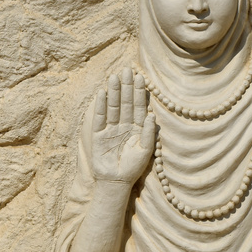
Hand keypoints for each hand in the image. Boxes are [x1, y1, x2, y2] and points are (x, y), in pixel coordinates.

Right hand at [90, 68, 155, 183]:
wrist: (116, 181)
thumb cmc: (133, 167)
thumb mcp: (146, 151)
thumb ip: (149, 133)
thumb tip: (152, 115)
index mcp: (138, 128)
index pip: (139, 106)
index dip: (139, 92)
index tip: (140, 77)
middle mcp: (124, 125)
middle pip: (126, 102)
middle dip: (126, 86)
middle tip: (126, 70)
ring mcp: (111, 128)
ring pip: (113, 106)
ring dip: (114, 92)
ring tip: (114, 77)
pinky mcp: (99, 134)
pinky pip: (100, 117)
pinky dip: (101, 105)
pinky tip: (102, 93)